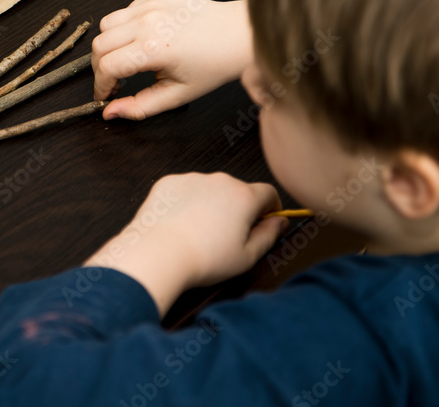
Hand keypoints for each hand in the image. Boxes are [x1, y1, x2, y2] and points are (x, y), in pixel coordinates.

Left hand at [84, 172, 287, 316]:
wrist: (158, 254)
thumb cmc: (204, 260)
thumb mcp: (247, 256)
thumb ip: (269, 235)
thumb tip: (280, 221)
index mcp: (244, 196)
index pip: (268, 193)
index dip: (269, 209)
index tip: (263, 223)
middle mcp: (220, 180)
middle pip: (238, 190)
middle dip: (238, 208)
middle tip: (227, 235)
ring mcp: (192, 178)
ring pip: (210, 189)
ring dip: (211, 203)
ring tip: (199, 233)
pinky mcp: (169, 183)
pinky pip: (185, 189)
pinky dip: (186, 202)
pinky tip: (180, 224)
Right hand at [91, 0, 252, 120]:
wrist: (239, 34)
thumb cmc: (214, 64)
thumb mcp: (178, 94)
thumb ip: (140, 106)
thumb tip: (110, 112)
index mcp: (154, 48)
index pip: (107, 67)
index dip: (100, 85)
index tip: (105, 94)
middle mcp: (148, 22)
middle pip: (99, 44)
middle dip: (100, 66)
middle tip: (114, 80)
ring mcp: (152, 5)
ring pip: (107, 24)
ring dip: (110, 43)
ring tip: (127, 58)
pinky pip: (126, 10)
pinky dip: (125, 26)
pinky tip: (143, 39)